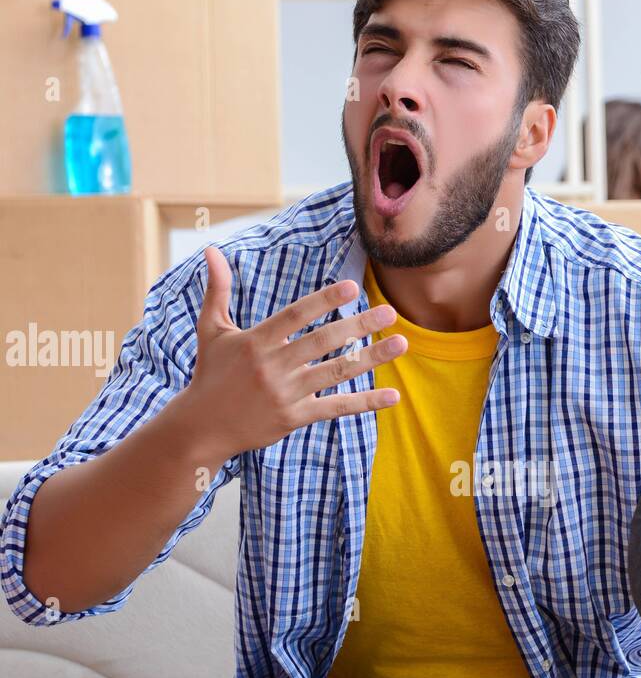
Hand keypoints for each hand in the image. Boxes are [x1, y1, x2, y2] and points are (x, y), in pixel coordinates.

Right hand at [182, 247, 406, 461]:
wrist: (201, 427)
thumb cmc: (210, 374)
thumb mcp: (210, 330)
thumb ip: (217, 290)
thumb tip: (212, 250)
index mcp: (256, 341)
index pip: (296, 315)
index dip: (324, 300)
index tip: (352, 287)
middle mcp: (272, 366)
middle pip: (323, 341)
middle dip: (360, 325)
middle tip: (390, 312)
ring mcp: (285, 393)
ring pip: (336, 371)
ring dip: (372, 357)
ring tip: (402, 343)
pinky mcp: (293, 418)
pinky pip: (335, 407)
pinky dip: (366, 402)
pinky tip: (393, 396)